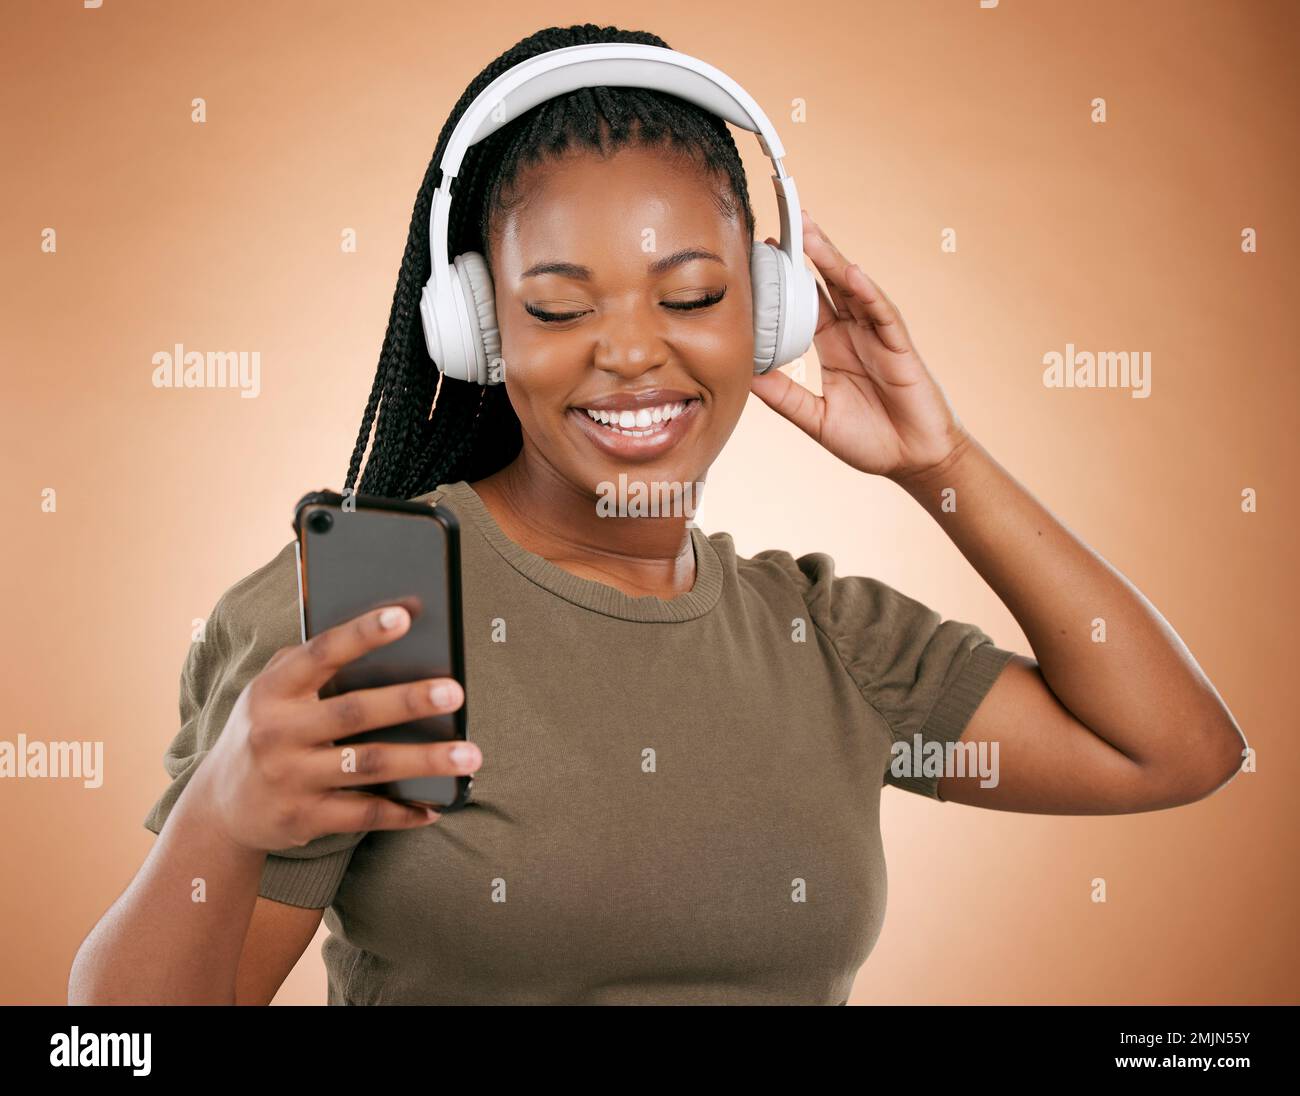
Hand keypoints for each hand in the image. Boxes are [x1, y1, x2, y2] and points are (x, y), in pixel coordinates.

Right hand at [187, 605, 478, 853]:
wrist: (220, 806)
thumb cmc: (268, 728)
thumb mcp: (273, 690)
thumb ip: (314, 661)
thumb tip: (386, 627)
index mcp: (272, 689)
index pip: (321, 653)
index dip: (362, 633)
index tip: (405, 615)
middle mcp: (277, 732)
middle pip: (354, 712)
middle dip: (408, 701)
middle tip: (456, 693)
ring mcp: (289, 778)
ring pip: (368, 766)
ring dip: (424, 761)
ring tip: (470, 755)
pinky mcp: (302, 818)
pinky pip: (364, 814)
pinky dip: (404, 812)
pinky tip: (437, 804)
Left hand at [749, 209, 971, 483]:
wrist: (913, 462)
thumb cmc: (870, 441)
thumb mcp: (815, 419)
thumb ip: (784, 396)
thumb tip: (744, 376)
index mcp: (833, 347)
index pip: (806, 304)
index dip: (787, 280)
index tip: (761, 253)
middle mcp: (855, 335)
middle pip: (828, 285)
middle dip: (809, 252)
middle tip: (786, 220)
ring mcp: (878, 337)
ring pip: (853, 290)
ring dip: (833, 260)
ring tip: (811, 232)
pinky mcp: (900, 348)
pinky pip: (883, 314)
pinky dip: (868, 293)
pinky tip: (852, 273)